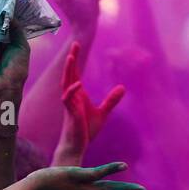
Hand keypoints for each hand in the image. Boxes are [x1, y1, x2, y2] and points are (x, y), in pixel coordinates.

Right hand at [56, 42, 125, 164]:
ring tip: (71, 58)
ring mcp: (70, 105)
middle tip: (75, 43)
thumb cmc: (86, 130)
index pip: (75, 73)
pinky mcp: (71, 114)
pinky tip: (78, 84)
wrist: (78, 146)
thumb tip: (122, 87)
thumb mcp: (103, 113)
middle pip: (69, 74)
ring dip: (68, 71)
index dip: (76, 59)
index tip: (76, 45)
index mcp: (78, 95)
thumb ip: (111, 100)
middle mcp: (72, 97)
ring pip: (66, 84)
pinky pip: (67, 100)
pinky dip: (72, 91)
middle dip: (72, 59)